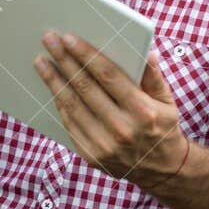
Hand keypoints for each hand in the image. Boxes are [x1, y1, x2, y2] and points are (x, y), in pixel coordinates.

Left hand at [34, 32, 187, 185]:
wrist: (161, 171)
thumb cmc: (163, 128)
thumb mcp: (167, 101)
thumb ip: (154, 76)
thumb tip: (147, 52)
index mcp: (142, 111)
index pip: (109, 76)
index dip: (87, 55)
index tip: (69, 38)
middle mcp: (122, 128)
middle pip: (85, 88)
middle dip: (65, 61)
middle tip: (49, 40)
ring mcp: (104, 145)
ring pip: (72, 106)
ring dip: (53, 81)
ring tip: (41, 62)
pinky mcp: (92, 156)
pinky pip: (70, 124)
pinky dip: (59, 103)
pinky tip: (52, 87)